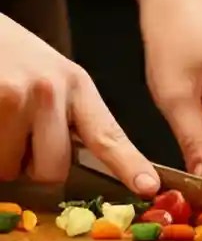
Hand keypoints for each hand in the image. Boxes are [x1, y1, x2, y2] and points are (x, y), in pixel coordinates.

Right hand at [0, 14, 160, 195]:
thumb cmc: (9, 54)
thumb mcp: (52, 75)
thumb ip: (68, 115)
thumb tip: (71, 164)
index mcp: (76, 85)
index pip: (107, 134)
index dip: (129, 164)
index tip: (148, 186)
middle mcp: (50, 91)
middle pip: (53, 169)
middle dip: (32, 166)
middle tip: (18, 136)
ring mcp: (14, 98)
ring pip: (11, 169)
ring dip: (2, 157)